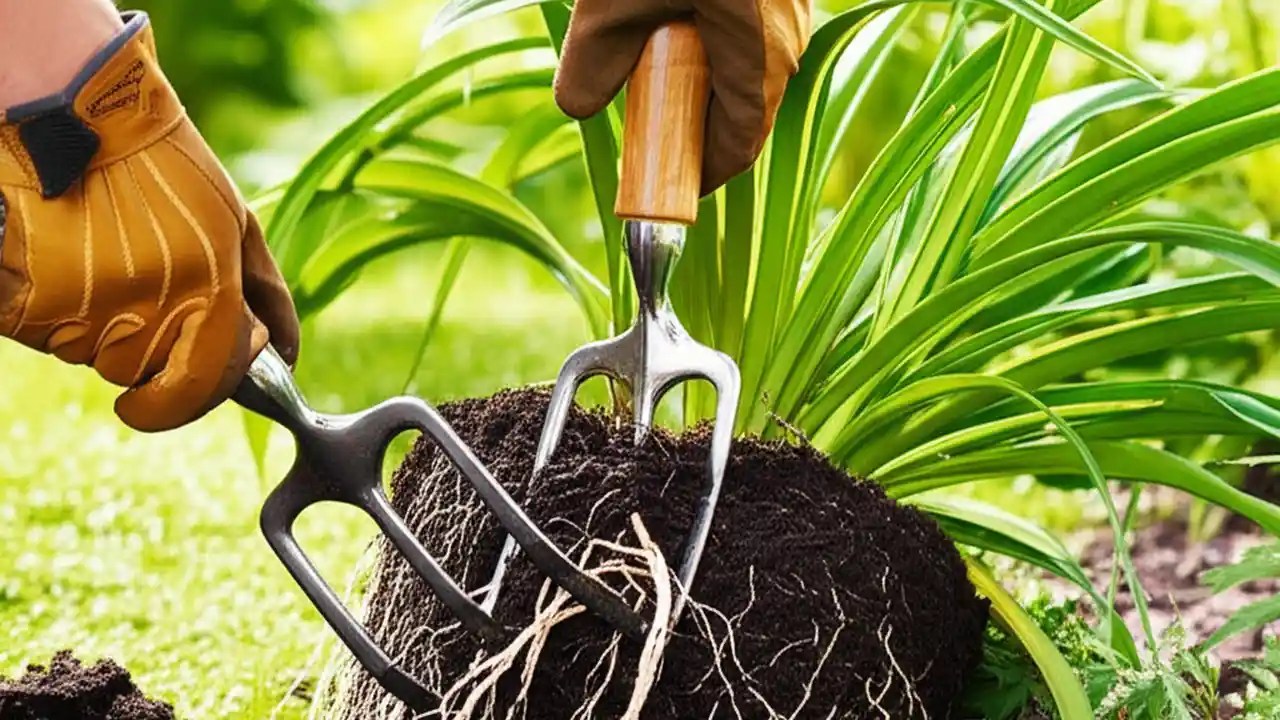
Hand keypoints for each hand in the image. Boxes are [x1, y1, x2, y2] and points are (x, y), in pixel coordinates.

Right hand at [0, 11, 299, 431]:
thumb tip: (288, 358)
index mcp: (204, 293)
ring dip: (103, 325)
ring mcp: (75, 314)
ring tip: (105, 258)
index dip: (190, 400)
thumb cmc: (167, 169)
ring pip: (93, 357)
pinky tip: (70, 261)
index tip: (175, 396)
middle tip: (140, 283)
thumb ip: (267, 297)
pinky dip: (58, 312)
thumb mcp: (238, 224)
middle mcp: (141, 312)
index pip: (200, 387)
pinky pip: (47, 336)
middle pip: (144, 372)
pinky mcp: (21, 307)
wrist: (79, 116)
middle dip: (149, 344)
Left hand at [554, 0, 810, 194]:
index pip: (736, 148)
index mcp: (757, 63)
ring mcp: (789, 3)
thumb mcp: (608, 5)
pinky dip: (709, 30)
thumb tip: (576, 108)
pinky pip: (749, 22)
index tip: (665, 182)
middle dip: (691, 117)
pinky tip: (668, 7)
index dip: (699, 175)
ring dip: (698, 69)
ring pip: (746, 59)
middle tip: (645, 119)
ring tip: (648, 52)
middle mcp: (785, 38)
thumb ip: (590, 67)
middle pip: (742, 105)